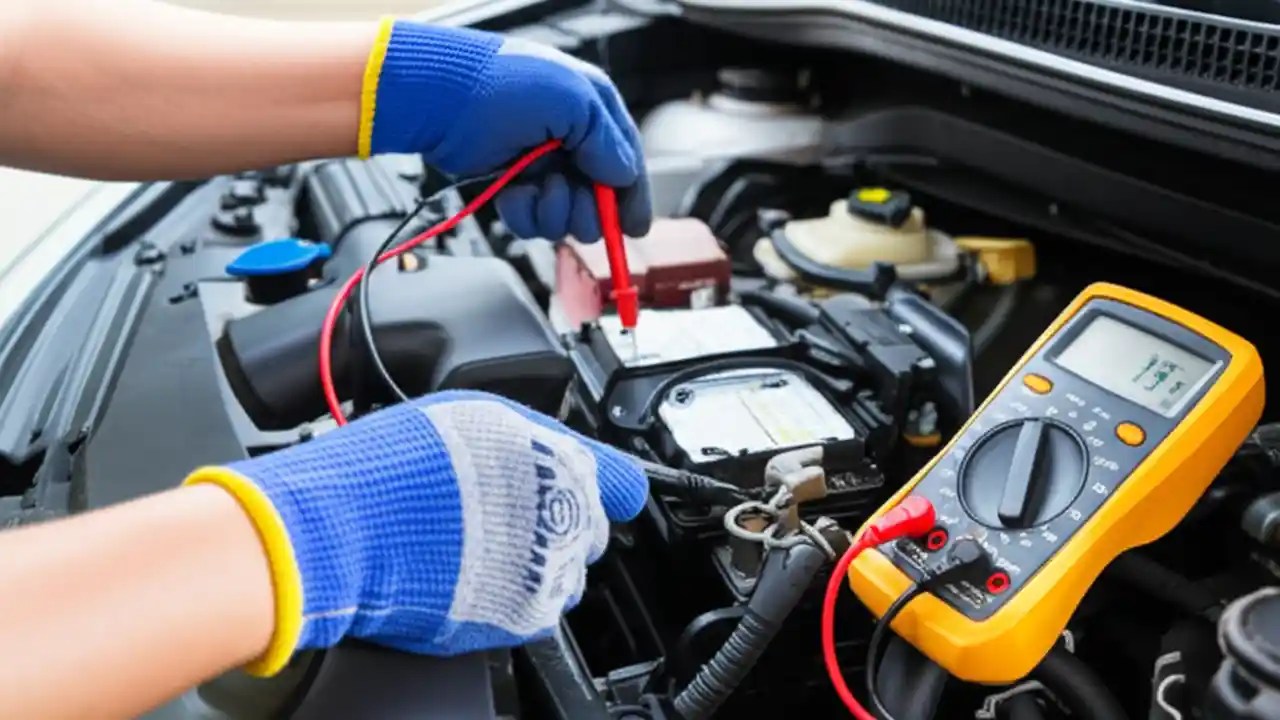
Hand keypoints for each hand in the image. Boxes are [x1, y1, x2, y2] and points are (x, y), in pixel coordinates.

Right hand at [184, 391, 647, 675]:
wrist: (341, 528)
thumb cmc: (390, 468)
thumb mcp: (469, 417)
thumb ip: (529, 438)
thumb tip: (556, 451)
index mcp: (559, 460)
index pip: (625, 481)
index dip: (609, 484)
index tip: (603, 490)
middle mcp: (564, 517)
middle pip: (595, 530)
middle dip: (564, 521)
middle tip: (512, 515)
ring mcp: (544, 572)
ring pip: (569, 574)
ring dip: (541, 562)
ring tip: (483, 548)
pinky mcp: (519, 617)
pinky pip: (537, 609)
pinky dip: (514, 596)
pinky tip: (471, 576)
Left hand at [362, 19, 651, 242]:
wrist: (441, 99)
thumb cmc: (505, 86)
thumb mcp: (573, 101)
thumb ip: (608, 142)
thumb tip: (624, 178)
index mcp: (593, 113)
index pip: (627, 163)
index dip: (632, 198)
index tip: (634, 229)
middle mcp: (572, 142)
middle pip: (600, 200)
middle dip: (587, 209)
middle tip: (567, 196)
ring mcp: (542, 167)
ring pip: (567, 218)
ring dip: (554, 212)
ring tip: (536, 189)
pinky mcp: (514, 188)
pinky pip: (533, 222)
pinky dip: (524, 216)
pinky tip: (513, 195)